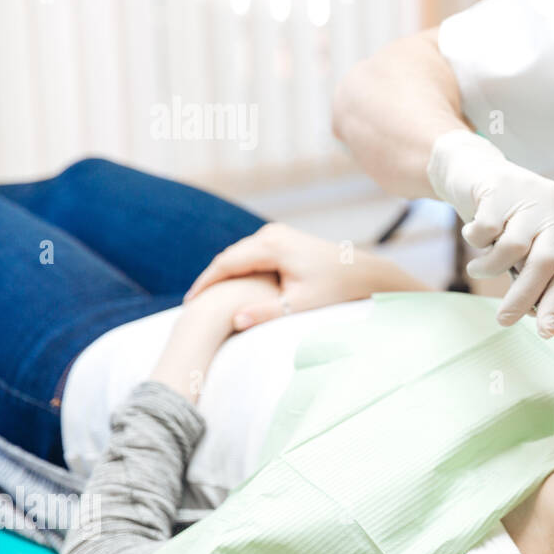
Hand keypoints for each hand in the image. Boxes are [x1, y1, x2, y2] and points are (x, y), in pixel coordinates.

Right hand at [184, 222, 423, 330]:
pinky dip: (238, 269)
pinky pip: (251, 253)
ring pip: (239, 254)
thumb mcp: (301, 304)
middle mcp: (272, 233)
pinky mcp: (282, 238)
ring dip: (223, 274)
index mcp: (272, 246)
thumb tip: (235, 320)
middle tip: (191, 304)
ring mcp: (277, 233)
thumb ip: (267, 312)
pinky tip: (229, 287)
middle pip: (230, 256)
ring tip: (205, 298)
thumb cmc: (334, 289)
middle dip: (211, 279)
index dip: (205, 284)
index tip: (190, 304)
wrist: (363, 272)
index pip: (226, 264)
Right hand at [427, 128, 553, 337]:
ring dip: (489, 267)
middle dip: (522, 297)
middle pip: (544, 262)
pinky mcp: (500, 187)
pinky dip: (474, 241)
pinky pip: (485, 232)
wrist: (471, 168)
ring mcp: (528, 195)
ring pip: (512, 248)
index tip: (546, 332)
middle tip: (503, 319)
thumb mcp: (524, 240)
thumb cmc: (501, 214)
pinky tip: (473, 231)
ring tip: (478, 267)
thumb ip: (532, 269)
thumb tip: (533, 312)